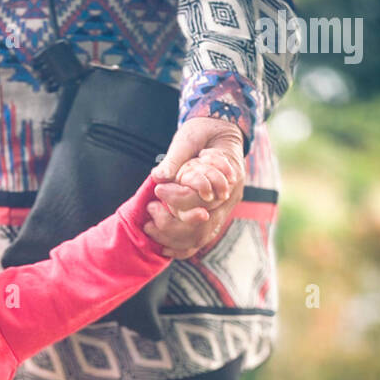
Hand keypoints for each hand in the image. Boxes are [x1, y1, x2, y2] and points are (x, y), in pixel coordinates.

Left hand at [143, 117, 245, 259]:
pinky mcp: (216, 215)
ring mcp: (224, 209)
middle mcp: (229, 198)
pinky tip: (165, 248)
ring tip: (150, 228)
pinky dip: (183, 247)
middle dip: (171, 224)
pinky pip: (201, 239)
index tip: (157, 191)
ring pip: (201, 237)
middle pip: (201, 226)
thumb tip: (157, 176)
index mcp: (228, 177)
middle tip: (150, 212)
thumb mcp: (189, 137)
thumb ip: (175, 158)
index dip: (177, 198)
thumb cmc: (204, 132)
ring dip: (173, 238)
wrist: (221, 132)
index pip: (200, 198)